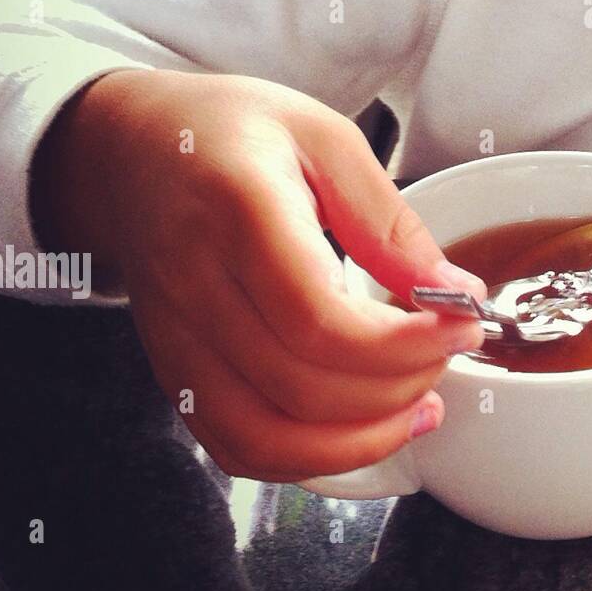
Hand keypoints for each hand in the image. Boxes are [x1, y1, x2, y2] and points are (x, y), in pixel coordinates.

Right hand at [36, 69, 486, 482]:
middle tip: (447, 351)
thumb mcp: (325, 137)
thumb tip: (453, 291)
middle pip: (302, 386)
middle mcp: (197, 285)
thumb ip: (387, 221)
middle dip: (399, 386)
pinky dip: (307, 458)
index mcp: (239, 212)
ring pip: (265, 437)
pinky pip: (236, 446)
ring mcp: (177, 339)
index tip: (461, 324)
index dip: (404, 344)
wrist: (131, 148)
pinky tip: (361, 431)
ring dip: (358, 442)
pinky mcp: (174, 371)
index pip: (320, 319)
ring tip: (419, 407)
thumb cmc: (232, 133)